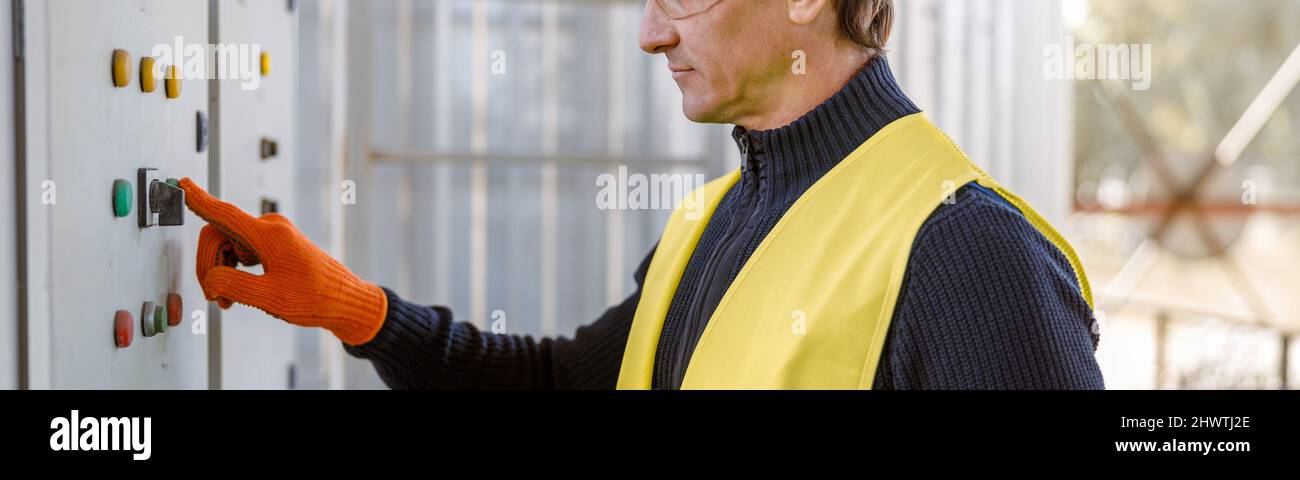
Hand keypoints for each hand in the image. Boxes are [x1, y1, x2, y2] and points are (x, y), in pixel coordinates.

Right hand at [179, 178, 386, 344]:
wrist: (347, 301)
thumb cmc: (315, 299)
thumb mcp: (269, 298)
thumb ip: (232, 286)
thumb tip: (210, 278)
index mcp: (270, 235)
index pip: (225, 213)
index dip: (199, 200)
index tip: (182, 183)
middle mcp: (270, 228)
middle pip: (218, 236)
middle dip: (209, 267)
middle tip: (214, 298)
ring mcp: (274, 236)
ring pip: (227, 246)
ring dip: (221, 273)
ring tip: (228, 301)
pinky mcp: (276, 245)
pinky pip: (241, 251)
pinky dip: (234, 272)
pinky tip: (237, 295)